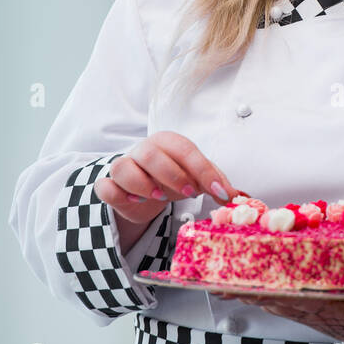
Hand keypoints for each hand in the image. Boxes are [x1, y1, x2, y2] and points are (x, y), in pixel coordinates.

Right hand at [94, 131, 237, 225]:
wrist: (144, 191)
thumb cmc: (172, 178)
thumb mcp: (196, 178)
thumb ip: (216, 183)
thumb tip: (238, 196)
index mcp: (167, 142)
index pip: (185, 149)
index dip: (204, 170)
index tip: (220, 192)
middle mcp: (143, 150)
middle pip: (151, 154)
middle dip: (173, 175)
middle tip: (189, 193)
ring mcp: (123, 166)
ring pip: (122, 167)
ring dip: (142, 184)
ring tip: (159, 197)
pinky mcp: (109, 185)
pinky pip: (105, 187)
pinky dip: (118, 194)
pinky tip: (133, 201)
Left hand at [216, 291, 343, 343]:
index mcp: (323, 305)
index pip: (286, 295)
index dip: (260, 288)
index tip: (238, 283)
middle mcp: (310, 307)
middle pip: (268, 296)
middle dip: (241, 288)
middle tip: (213, 281)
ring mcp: (307, 308)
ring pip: (269, 298)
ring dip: (245, 290)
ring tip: (219, 283)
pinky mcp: (308, 307)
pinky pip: (279, 299)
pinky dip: (260, 291)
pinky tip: (246, 288)